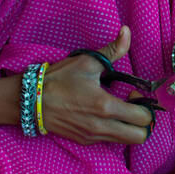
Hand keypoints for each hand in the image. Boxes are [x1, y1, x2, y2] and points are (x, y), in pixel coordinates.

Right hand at [37, 25, 153, 145]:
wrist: (29, 100)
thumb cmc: (58, 80)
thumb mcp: (87, 62)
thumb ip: (113, 49)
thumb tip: (126, 31)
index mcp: (105, 107)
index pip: (143, 119)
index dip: (145, 106)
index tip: (134, 94)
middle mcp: (101, 126)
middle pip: (140, 137)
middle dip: (143, 122)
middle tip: (132, 106)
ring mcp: (93, 137)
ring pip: (126, 141)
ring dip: (129, 127)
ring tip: (119, 110)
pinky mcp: (84, 142)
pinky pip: (110, 141)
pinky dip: (114, 131)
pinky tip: (104, 115)